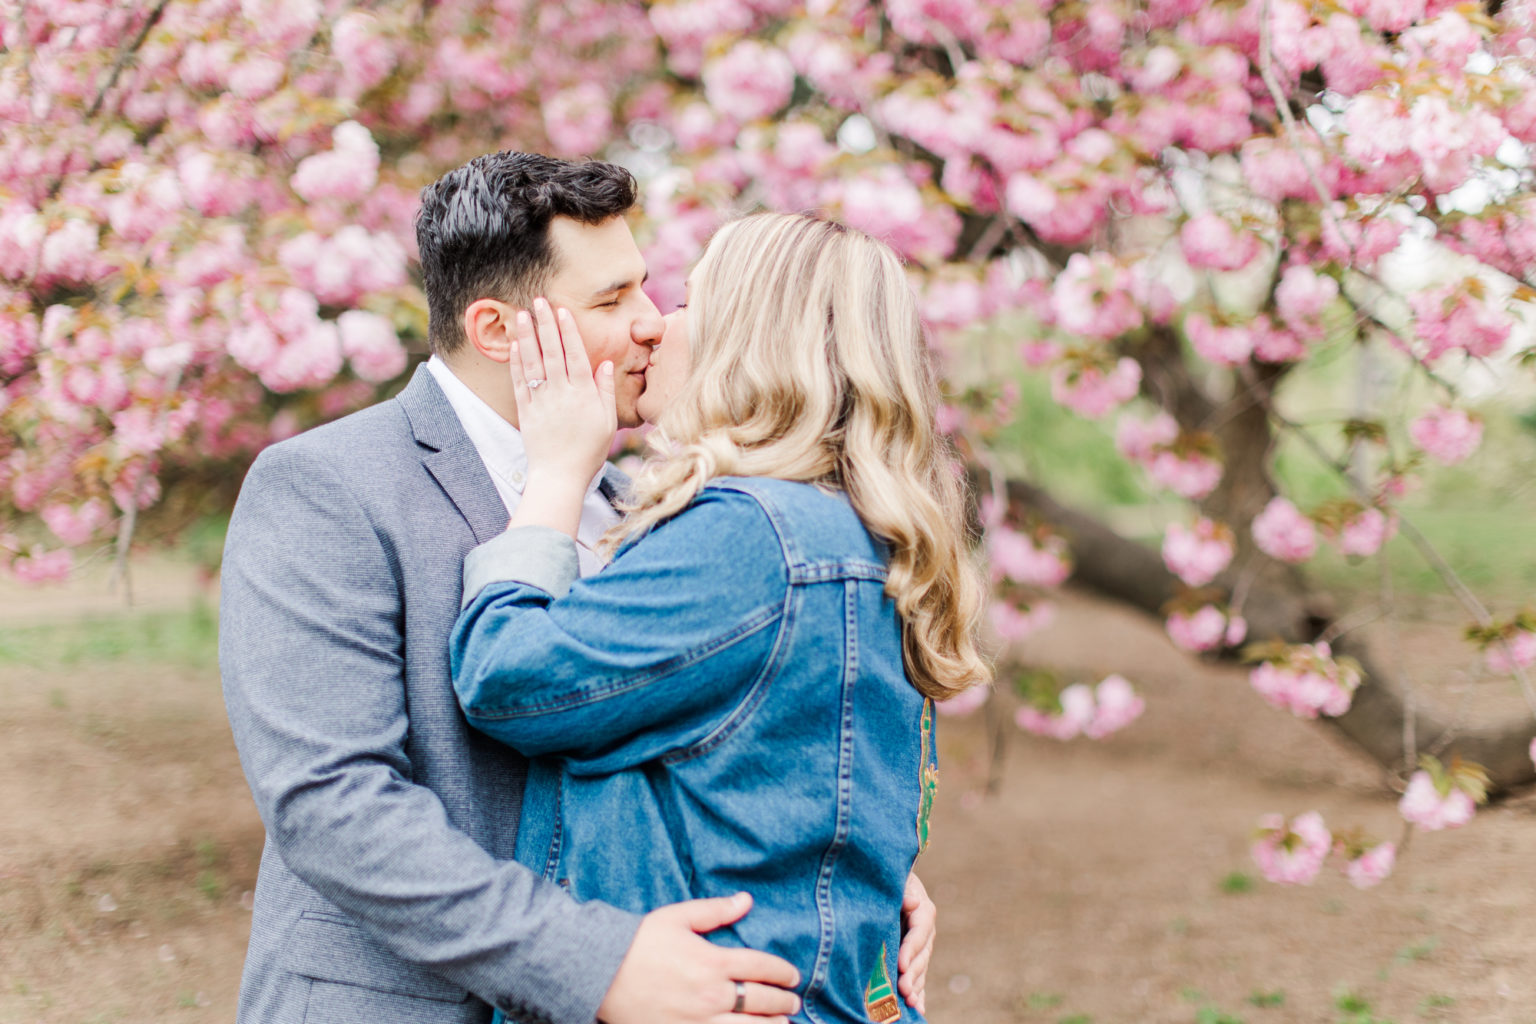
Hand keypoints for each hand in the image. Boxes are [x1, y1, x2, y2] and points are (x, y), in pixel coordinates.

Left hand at [509, 296, 616, 493]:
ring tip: (521, 315)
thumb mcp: (607, 421)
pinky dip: (516, 363)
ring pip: (532, 362)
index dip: (568, 330)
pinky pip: (519, 382)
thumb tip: (604, 363)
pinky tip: (514, 346)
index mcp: (584, 394)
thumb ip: (605, 390)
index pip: (575, 354)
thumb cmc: (588, 451)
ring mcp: (541, 401)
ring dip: (527, 336)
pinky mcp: (525, 412)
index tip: (562, 310)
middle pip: (551, 351)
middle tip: (538, 301)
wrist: (560, 476)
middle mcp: (561, 393)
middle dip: (545, 324)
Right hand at [597, 892, 801, 1023]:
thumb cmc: (639, 943)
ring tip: (784, 1023)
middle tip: (793, 1001)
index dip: (783, 972)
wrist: (600, 974)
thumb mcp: (677, 917)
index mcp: (712, 961)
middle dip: (784, 1001)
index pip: (761, 966)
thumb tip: (746, 900)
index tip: (793, 975)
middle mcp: (711, 994)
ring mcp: (699, 1021)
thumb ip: (715, 911)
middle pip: (761, 1000)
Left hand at [897, 872, 935, 1013]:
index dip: (911, 949)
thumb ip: (903, 891)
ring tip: (909, 1003)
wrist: (893, 882)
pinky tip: (918, 1009)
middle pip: (921, 956)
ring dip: (916, 987)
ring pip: (921, 969)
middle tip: (903, 990)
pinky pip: (919, 976)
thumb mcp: (898, 880)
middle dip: (913, 975)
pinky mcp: (915, 957)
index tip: (901, 965)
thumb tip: (913, 902)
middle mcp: (926, 932)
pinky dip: (919, 993)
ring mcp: (922, 946)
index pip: (919, 933)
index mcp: (924, 912)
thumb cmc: (893, 879)